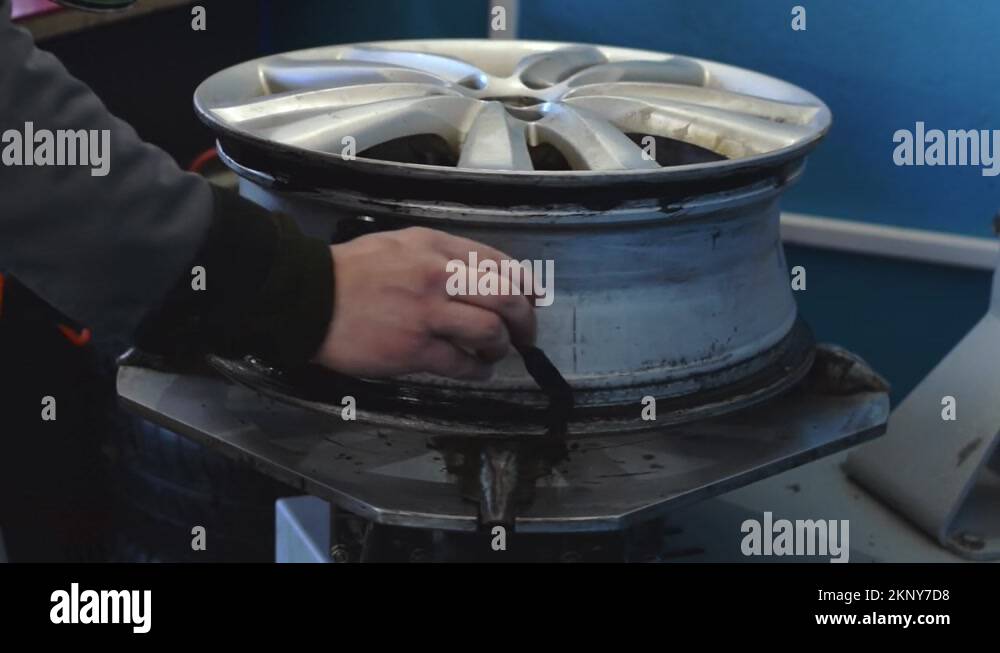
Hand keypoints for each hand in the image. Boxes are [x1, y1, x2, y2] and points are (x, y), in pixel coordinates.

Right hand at [312, 227, 536, 379]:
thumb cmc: (351, 272)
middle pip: (506, 297)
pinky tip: (478, 371)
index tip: (533, 300)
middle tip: (525, 335)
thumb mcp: (400, 245)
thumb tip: (482, 276)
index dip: (525, 284)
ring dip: (502, 346)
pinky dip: (478, 370)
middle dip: (526, 320)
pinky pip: (461, 363)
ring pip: (490, 330)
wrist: (308, 297)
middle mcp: (439, 275)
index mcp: (436, 247)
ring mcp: (427, 313)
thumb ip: (441, 255)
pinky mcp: (414, 348)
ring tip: (496, 353)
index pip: (499, 263)